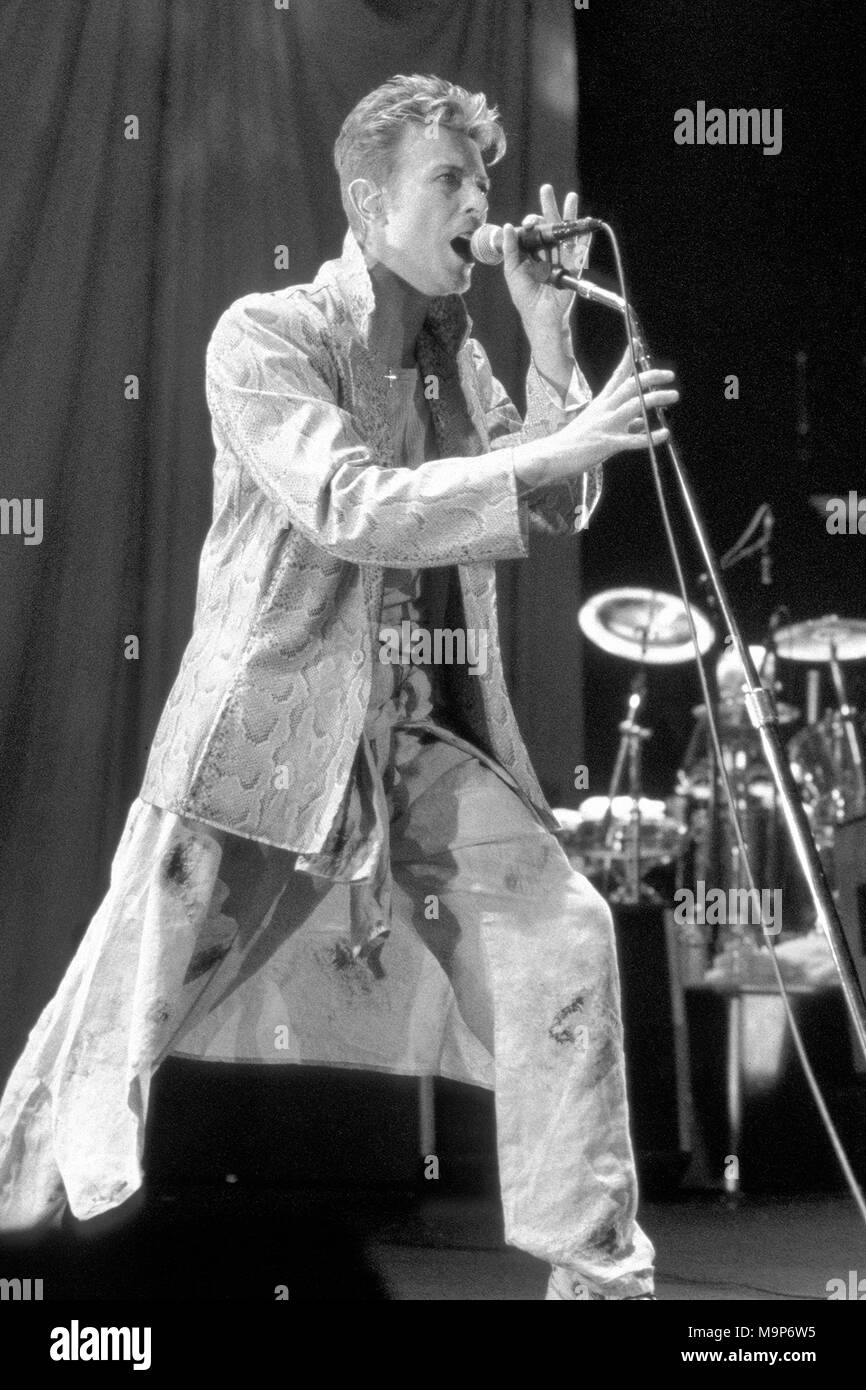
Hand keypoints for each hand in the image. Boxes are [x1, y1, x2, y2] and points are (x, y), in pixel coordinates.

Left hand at [501, 184, 590, 336]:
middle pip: (550, 225)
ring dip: (569, 215)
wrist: (539, 316)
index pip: (533, 230)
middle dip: (549, 206)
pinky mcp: (573, 267)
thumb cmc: (525, 296)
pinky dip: (583, 237)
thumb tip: (508, 226)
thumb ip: (510, 249)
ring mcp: (561, 258)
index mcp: (533, 251)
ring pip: (566, 232)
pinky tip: (586, 223)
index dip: (531, 222)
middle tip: (546, 188)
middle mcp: (548, 251)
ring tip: (571, 197)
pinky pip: (580, 250)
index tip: (527, 222)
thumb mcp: (512, 270)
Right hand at [512, 345, 679, 489]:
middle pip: (631, 386)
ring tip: (673, 395)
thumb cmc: (574, 441)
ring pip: (636, 405)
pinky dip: (651, 437)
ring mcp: (607, 425)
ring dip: (656, 398)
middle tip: (669, 375)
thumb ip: (623, 423)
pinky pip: (635, 439)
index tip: (637, 343)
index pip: (617, 376)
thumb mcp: (597, 425)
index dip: (628, 359)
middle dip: (652, 377)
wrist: (553, 455)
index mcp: (601, 403)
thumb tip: (641, 423)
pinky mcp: (608, 443)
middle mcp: (605, 409)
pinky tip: (664, 434)